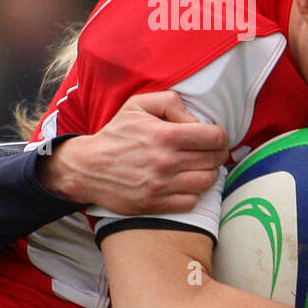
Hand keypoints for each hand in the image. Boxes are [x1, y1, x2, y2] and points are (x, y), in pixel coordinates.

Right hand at [37, 92, 229, 212]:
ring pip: (207, 182)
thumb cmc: (117, 134)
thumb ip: (171, 103)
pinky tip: (184, 183)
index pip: (215, 137)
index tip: (214, 138)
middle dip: (216, 154)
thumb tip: (196, 120)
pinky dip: (193, 193)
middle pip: (214, 160)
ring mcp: (161, 186)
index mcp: (165, 136)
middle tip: (208, 152)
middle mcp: (165, 162)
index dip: (221, 137)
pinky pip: (192, 201)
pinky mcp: (155, 204)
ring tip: (197, 167)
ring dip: (208, 173)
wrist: (86, 168)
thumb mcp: (138, 106)